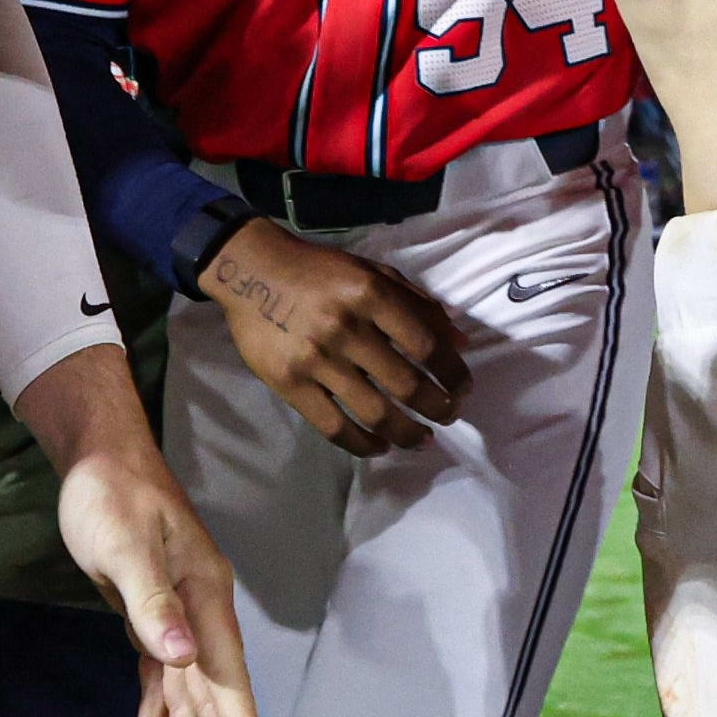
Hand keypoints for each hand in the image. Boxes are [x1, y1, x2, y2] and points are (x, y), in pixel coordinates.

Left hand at [56, 440, 271, 716]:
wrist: (100, 463)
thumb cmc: (113, 497)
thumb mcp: (125, 543)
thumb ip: (154, 601)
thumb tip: (185, 657)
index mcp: (205, 597)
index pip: (227, 675)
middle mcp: (200, 619)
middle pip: (216, 700)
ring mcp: (177, 626)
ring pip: (188, 706)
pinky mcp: (151, 628)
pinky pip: (156, 692)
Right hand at [199, 221, 469, 456]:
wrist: (252, 270)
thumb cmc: (321, 271)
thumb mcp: (374, 272)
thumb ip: (419, 303)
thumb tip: (461, 340)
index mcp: (371, 295)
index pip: (426, 345)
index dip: (452, 372)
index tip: (464, 387)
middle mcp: (346, 329)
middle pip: (405, 384)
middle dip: (437, 407)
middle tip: (449, 415)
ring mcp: (316, 360)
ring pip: (374, 412)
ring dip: (407, 433)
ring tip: (422, 439)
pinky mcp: (290, 384)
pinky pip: (333, 426)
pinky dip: (362, 444)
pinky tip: (380, 446)